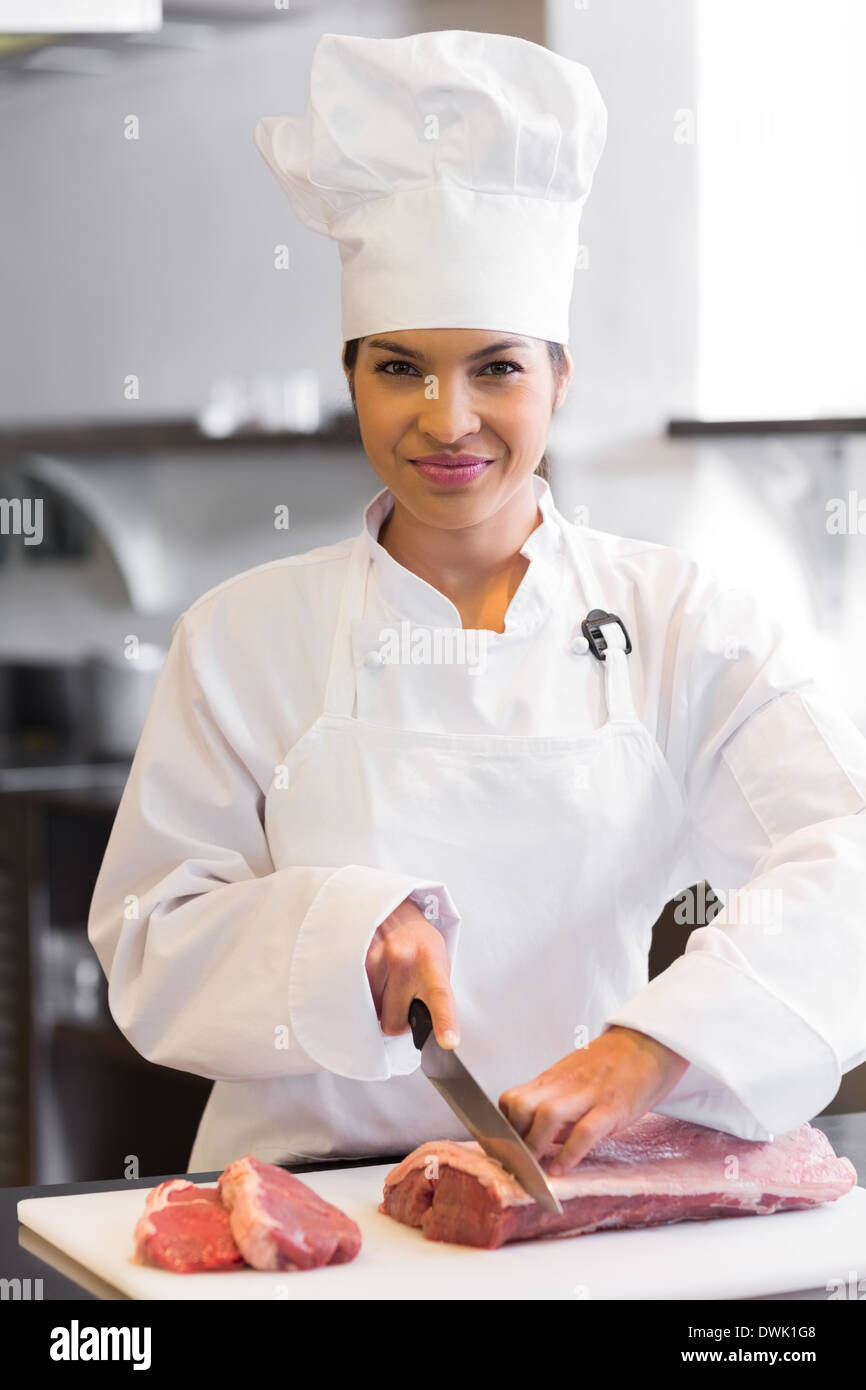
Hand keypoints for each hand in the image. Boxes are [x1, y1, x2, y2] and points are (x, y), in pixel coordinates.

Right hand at [365, 895, 459, 1048]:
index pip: (439, 996)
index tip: (449, 1041)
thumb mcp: (437, 962)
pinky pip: (357, 1000)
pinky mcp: (354, 961)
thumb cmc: (419, 941)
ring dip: (379, 1005)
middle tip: (403, 997)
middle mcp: (403, 961)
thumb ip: (433, 995)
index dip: (444, 1021)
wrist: (392, 908)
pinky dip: (365, 995)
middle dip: (397, 1018)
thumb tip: (429, 1031)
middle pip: (393, 1023)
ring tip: (387, 981)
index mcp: (430, 962)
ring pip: (373, 1014)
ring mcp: (375, 960)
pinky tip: (374, 976)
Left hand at [498, 1025, 688, 1174]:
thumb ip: (555, 1100)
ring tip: (536, 1170)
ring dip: (537, 1147)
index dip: (504, 1127)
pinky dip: (570, 1153)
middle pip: (521, 1106)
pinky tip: (562, 1170)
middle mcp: (565, 1085)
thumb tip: (535, 1135)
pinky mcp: (614, 1106)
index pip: (512, 1099)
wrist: (648, 1043)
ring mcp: (589, 1094)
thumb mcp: (574, 1077)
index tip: (505, 1149)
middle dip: (514, 1138)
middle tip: (518, 1162)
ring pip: (547, 1116)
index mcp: (553, 1080)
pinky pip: (586, 1131)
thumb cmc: (611, 1065)